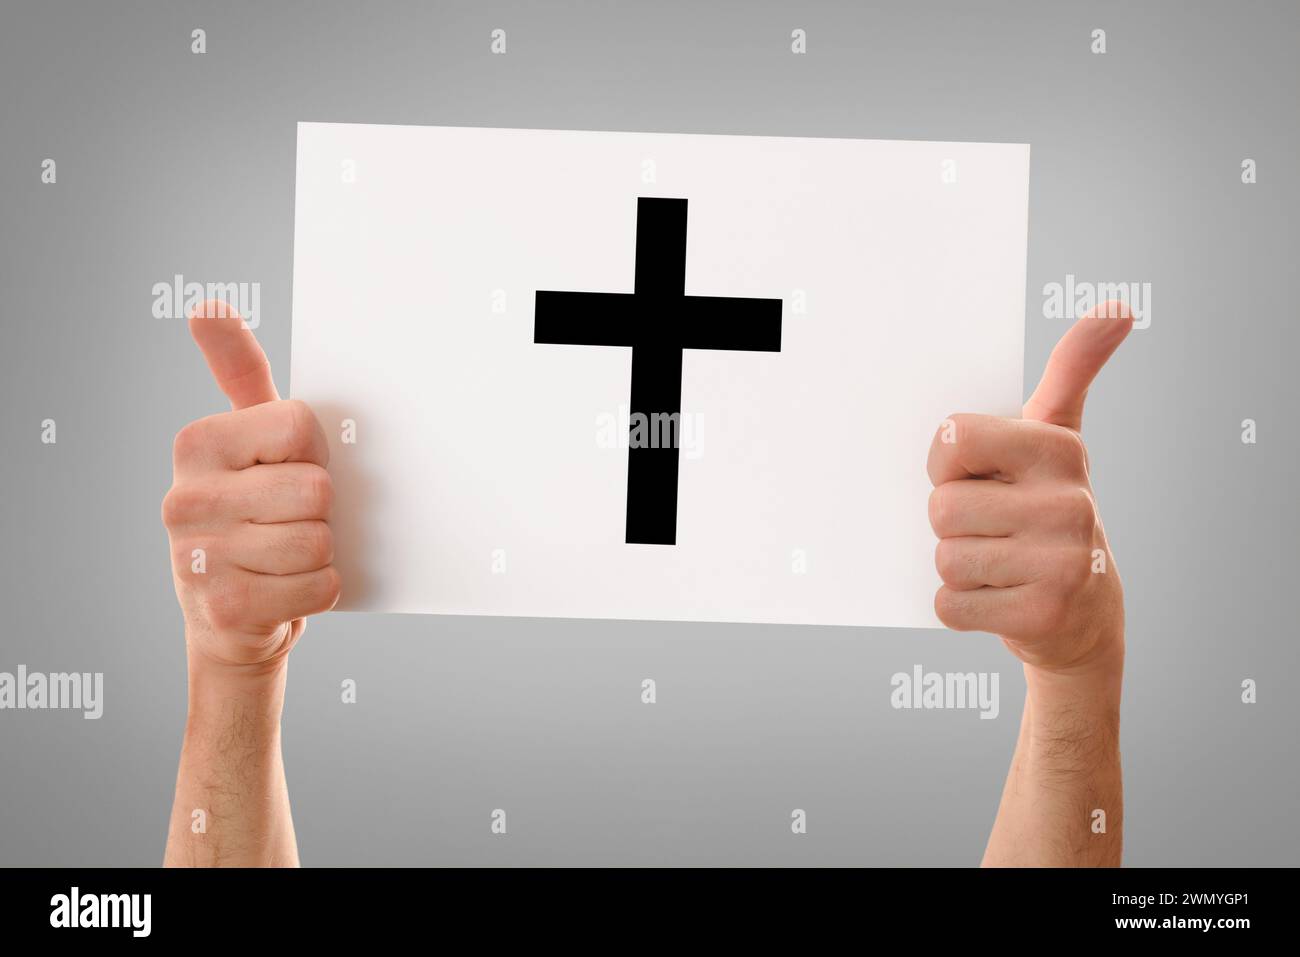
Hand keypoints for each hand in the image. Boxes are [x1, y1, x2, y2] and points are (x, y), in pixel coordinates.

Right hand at [162, 300, 338, 677]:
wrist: (232, 616)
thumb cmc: (256, 513)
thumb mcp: (251, 440)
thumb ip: (239, 373)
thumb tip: (208, 305)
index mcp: (195, 444)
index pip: (300, 426)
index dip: (314, 453)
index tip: (287, 470)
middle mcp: (183, 498)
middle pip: (315, 488)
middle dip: (320, 510)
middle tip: (290, 521)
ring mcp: (197, 557)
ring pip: (318, 540)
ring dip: (320, 553)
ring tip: (286, 555)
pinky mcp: (224, 608)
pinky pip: (319, 586)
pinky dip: (319, 590)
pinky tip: (288, 588)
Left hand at [927, 302, 1131, 674]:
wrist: (1084, 617)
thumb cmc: (1049, 514)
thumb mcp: (1057, 441)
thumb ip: (1071, 372)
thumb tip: (1114, 306)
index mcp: (1059, 449)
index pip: (951, 439)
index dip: (947, 467)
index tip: (980, 478)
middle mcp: (1069, 503)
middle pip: (941, 507)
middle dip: (953, 525)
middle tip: (996, 532)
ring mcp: (1061, 563)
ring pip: (944, 557)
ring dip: (959, 568)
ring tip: (1002, 566)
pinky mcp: (1042, 615)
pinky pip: (948, 605)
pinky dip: (961, 609)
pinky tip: (1001, 600)